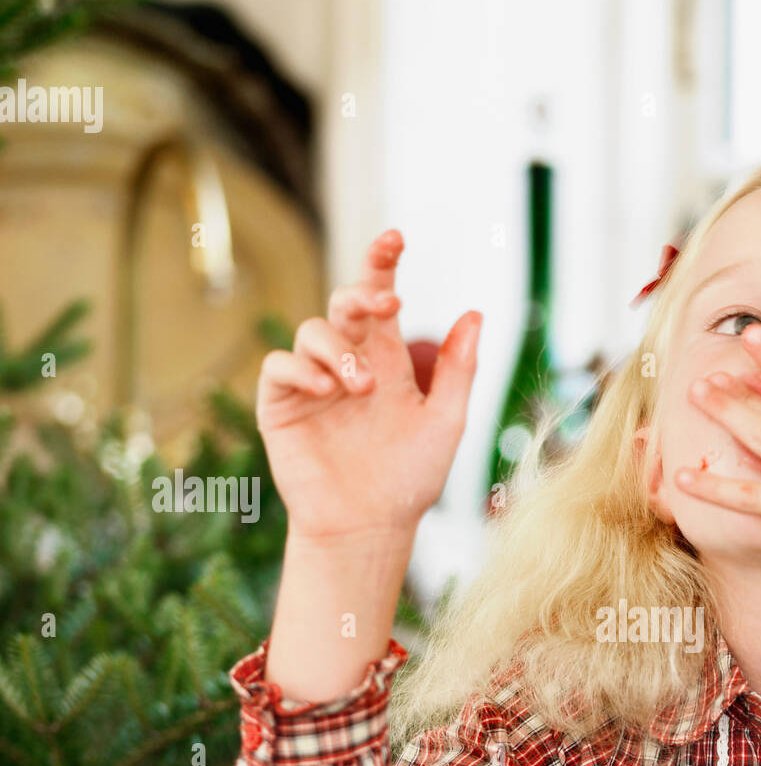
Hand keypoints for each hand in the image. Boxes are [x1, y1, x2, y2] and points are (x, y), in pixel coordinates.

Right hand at [255, 228, 481, 542]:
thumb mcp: (445, 421)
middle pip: (344, 303)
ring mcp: (312, 382)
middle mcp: (348, 362)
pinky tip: (325, 390)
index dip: (383, 263)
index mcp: (388, 360)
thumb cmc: (410, 478)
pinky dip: (301, 369)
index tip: (396, 238)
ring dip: (339, 349)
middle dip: (362, 293)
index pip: (382, 298)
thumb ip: (458, 369)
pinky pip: (280, 367)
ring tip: (362, 386)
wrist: (370, 527)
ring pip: (312, 331)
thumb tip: (475, 314)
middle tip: (386, 305)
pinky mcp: (281, 405)